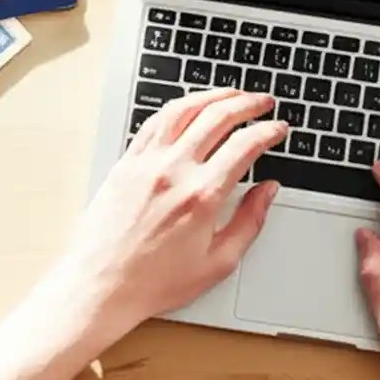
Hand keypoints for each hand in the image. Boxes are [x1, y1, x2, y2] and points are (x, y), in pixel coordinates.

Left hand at [53, 88, 286, 337]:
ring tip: (232, 94)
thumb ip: (250, 222)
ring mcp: (147, 162)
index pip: (245, 145)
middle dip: (247, 104)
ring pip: (184, 109)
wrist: (100, 285)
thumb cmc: (154, 281)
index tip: (279, 129)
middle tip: (263, 102)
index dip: (269, 131)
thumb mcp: (217, 263)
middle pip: (218, 116)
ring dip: (213, 95)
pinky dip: (178, 107)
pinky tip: (190, 106)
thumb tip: (267, 191)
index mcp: (202, 196)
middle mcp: (174, 171)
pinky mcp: (126, 162)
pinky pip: (155, 121)